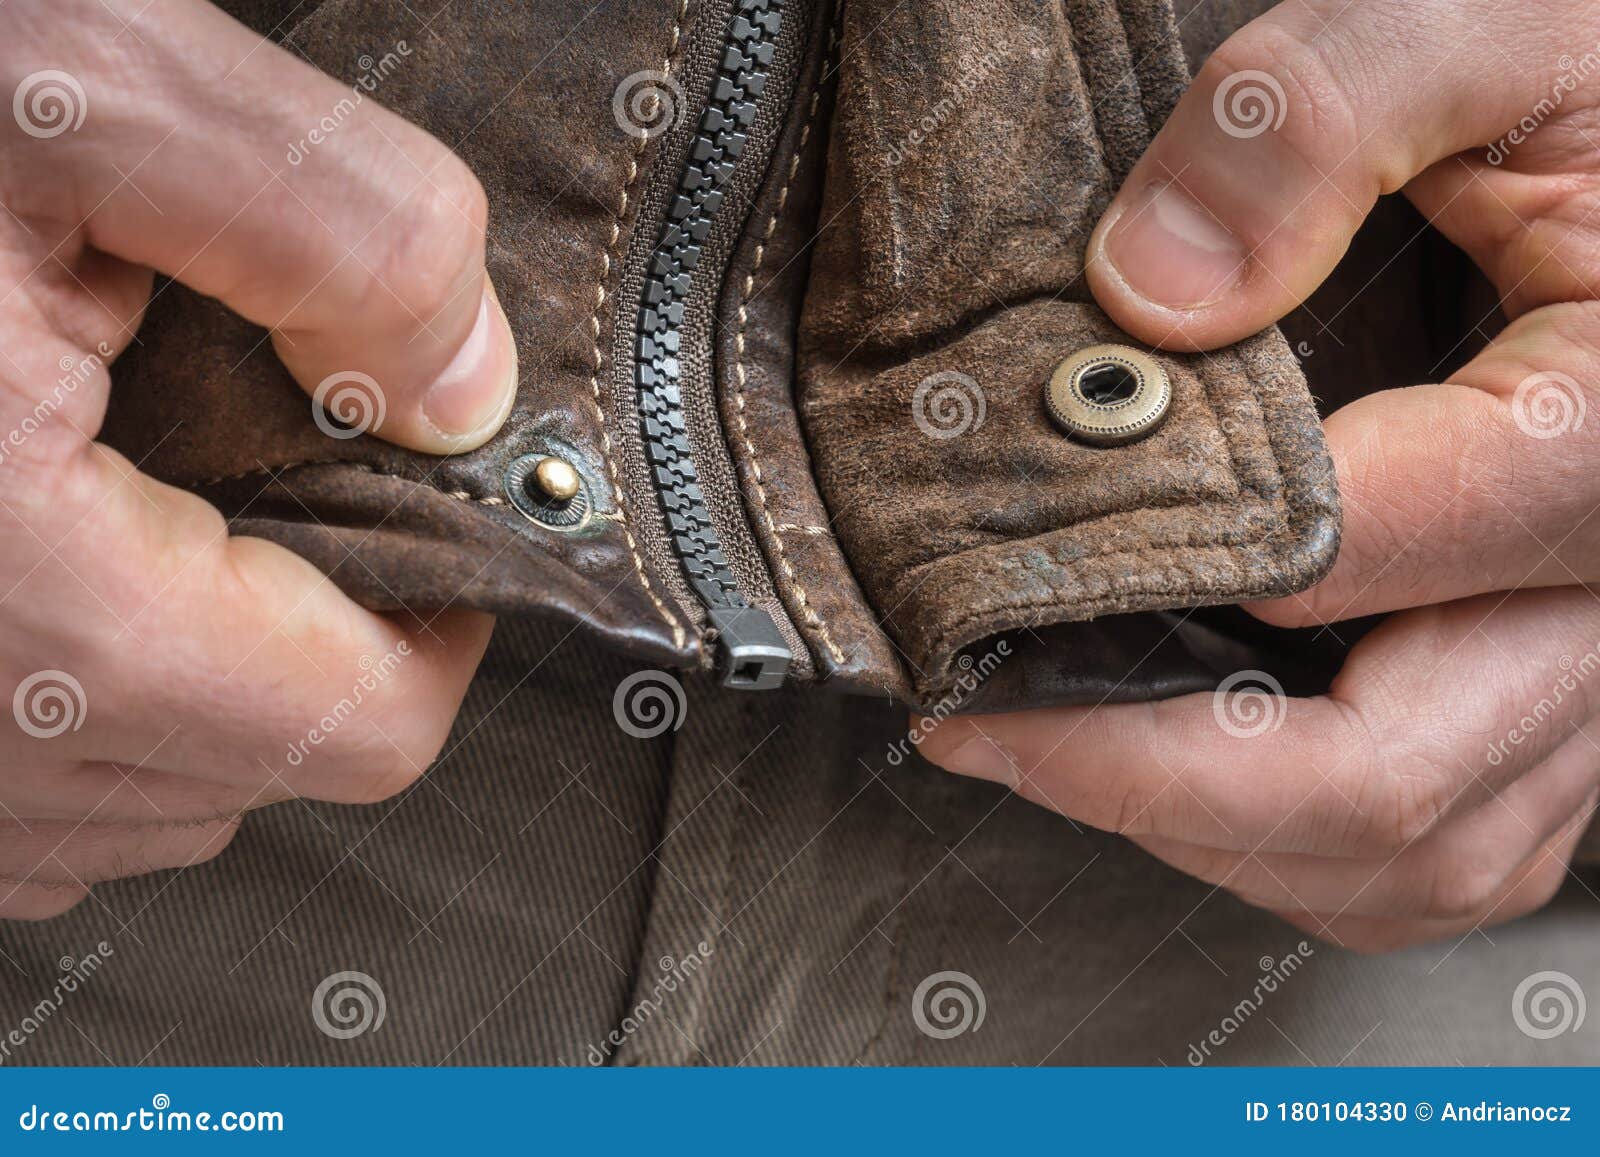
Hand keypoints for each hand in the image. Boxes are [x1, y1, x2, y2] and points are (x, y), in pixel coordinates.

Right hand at [0, 0, 516, 917]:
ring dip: (194, 670)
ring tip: (143, 494)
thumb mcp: (84, 83)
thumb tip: (458, 387)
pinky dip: (68, 696)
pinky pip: (7, 799)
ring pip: (129, 800)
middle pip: (252, 770)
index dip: (435, 612)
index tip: (424, 505)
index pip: (354, 726)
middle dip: (312, 630)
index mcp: (14, 602)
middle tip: (275, 467)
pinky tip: (39, 554)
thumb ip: (331, 229)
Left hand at [921, 0, 1599, 951]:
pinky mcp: (1578, 694)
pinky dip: (1320, 850)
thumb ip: (1317, 122)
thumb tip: (1152, 297)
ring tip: (1078, 764)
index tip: (990, 615)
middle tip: (993, 734)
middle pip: (1390, 779)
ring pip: (1429, 852)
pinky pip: (1468, 847)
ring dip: (1228, 836)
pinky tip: (1215, 794)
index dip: (1148, 596)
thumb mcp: (1481, 26)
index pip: (1354, 557)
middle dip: (1152, 779)